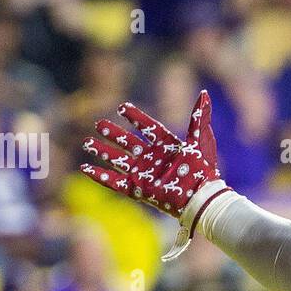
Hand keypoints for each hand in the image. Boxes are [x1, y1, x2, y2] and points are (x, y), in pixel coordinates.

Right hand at [80, 89, 225, 219]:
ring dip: (103, 151)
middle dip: (113, 134)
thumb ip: (198, 117)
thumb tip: (204, 93)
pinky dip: (100, 176)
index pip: (147, 128)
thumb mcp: (200, 140)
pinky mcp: (138, 189)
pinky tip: (86, 168)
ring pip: (118, 160)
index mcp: (166, 146)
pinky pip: (115, 182)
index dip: (135, 117)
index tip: (121, 107)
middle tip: (98, 123)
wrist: (200, 198)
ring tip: (87, 142)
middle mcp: (152, 159)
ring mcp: (144, 174)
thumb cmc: (202, 170)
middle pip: (128, 143)